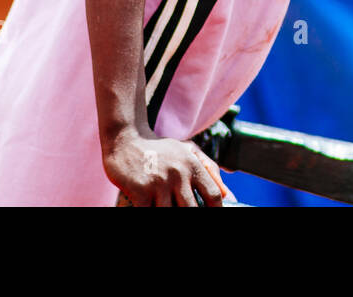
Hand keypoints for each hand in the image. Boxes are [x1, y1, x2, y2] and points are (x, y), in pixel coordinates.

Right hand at [105, 135, 231, 206]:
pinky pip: (148, 212)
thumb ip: (209, 169)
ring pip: (170, 213)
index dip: (216, 209)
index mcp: (192, 165)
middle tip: (183, 208)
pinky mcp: (141, 190)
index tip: (214, 213)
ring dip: (168, 211)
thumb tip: (228, 194)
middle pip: (193, 210)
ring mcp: (159, 183)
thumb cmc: (159, 149)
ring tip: (164, 205)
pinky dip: (150, 212)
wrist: (125, 138)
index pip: (213, 194)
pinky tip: (149, 206)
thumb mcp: (187, 151)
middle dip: (192, 214)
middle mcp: (178, 174)